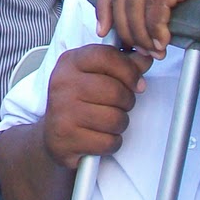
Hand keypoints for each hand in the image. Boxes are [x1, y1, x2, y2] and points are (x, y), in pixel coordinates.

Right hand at [41, 43, 151, 168]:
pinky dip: (111, 143)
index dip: (130, 70)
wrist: (53, 135)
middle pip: (115, 91)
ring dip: (120, 124)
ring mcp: (62, 111)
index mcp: (70, 62)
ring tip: (109, 122)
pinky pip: (108, 142)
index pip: (107, 56)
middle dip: (127, 102)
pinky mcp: (66, 138)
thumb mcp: (96, 76)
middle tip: (120, 105)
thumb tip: (146, 56)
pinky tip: (100, 137)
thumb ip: (122, 65)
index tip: (137, 83)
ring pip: (115, 119)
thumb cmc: (79, 102)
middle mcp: (62, 84)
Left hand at [93, 0, 199, 55]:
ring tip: (156, 51)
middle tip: (141, 52)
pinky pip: (156, 0)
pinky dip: (156, 25)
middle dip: (126, 28)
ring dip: (142, 32)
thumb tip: (125, 35)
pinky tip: (164, 42)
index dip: (103, 6)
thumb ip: (152, 14)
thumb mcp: (175, 11)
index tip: (103, 32)